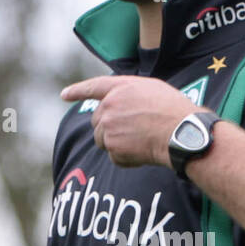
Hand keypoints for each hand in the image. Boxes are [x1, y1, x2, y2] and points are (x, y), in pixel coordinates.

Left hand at [60, 76, 190, 167]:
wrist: (180, 133)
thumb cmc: (173, 111)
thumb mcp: (152, 89)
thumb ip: (129, 93)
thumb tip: (117, 104)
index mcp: (119, 88)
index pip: (93, 87)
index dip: (78, 91)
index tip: (64, 95)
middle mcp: (109, 106)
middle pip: (97, 121)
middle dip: (109, 128)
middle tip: (134, 132)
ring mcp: (108, 127)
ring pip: (102, 140)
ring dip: (116, 143)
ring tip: (141, 140)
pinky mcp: (112, 147)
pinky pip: (113, 157)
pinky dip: (126, 158)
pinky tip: (143, 150)